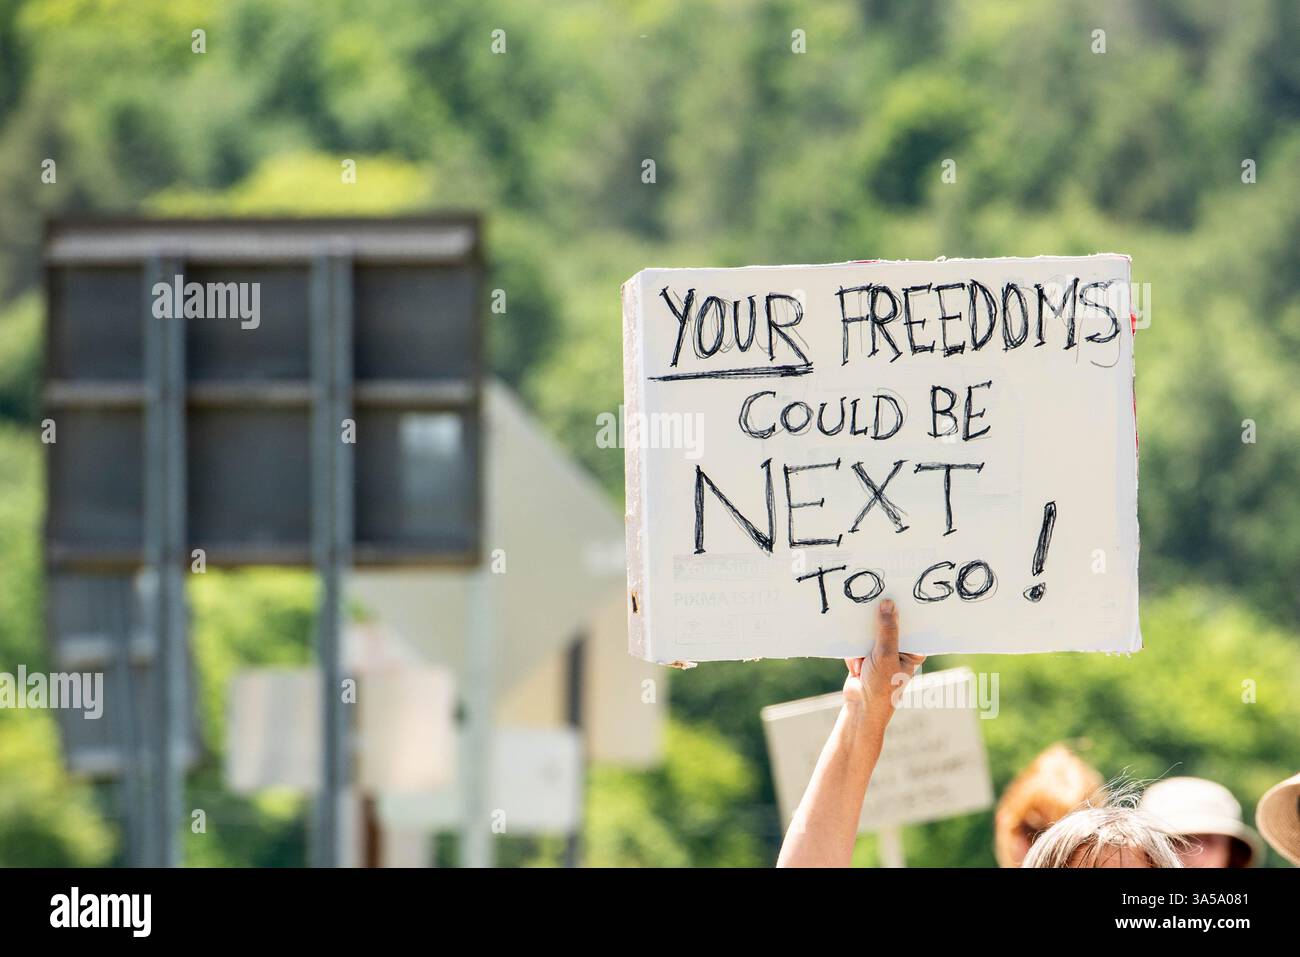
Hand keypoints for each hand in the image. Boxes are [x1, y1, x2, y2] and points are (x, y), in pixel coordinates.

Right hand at [842, 599, 924, 717]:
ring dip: (863, 646)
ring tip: (863, 661)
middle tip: (870, 608)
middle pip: (888, 626)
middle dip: (876, 625)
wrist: (860, 708)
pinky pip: (858, 645)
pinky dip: (854, 654)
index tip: (895, 593)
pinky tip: (856, 668)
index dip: (902, 610)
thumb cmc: (882, 686)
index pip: (910, 625)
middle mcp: (899, 651)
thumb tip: (888, 603)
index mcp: (913, 651)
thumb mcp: (885, 654)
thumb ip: (887, 629)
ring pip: (870, 634)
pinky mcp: (865, 658)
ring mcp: (881, 654)